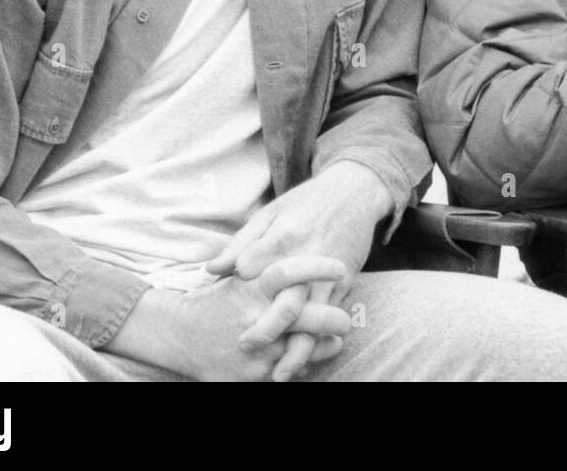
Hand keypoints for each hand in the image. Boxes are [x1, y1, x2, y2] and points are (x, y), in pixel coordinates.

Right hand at [108, 256, 349, 381]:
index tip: (339, 267)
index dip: (315, 269)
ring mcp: (254, 347)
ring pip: (302, 347)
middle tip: (347, 317)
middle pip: (301, 315)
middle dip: (331, 317)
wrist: (178, 336)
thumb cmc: (216, 299)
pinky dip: (306, 362)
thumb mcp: (237, 274)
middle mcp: (253, 316)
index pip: (286, 272)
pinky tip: (317, 354)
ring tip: (338, 338)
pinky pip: (290, 369)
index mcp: (250, 286)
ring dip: (325, 344)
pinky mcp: (253, 373)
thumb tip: (299, 256)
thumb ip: (263, 257)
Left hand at [206, 161, 391, 378]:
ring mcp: (328, 274)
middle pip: (287, 301)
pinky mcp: (344, 283)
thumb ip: (241, 243)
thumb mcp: (270, 213)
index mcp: (283, 237)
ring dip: (298, 350)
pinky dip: (319, 341)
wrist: (355, 191)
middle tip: (245, 346)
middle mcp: (306, 258)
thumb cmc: (306, 202)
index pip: (254, 268)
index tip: (215, 308)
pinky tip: (305, 361)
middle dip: (267, 328)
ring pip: (313, 319)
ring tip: (280, 375)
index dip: (235, 288)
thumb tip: (211, 270)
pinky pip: (331, 317)